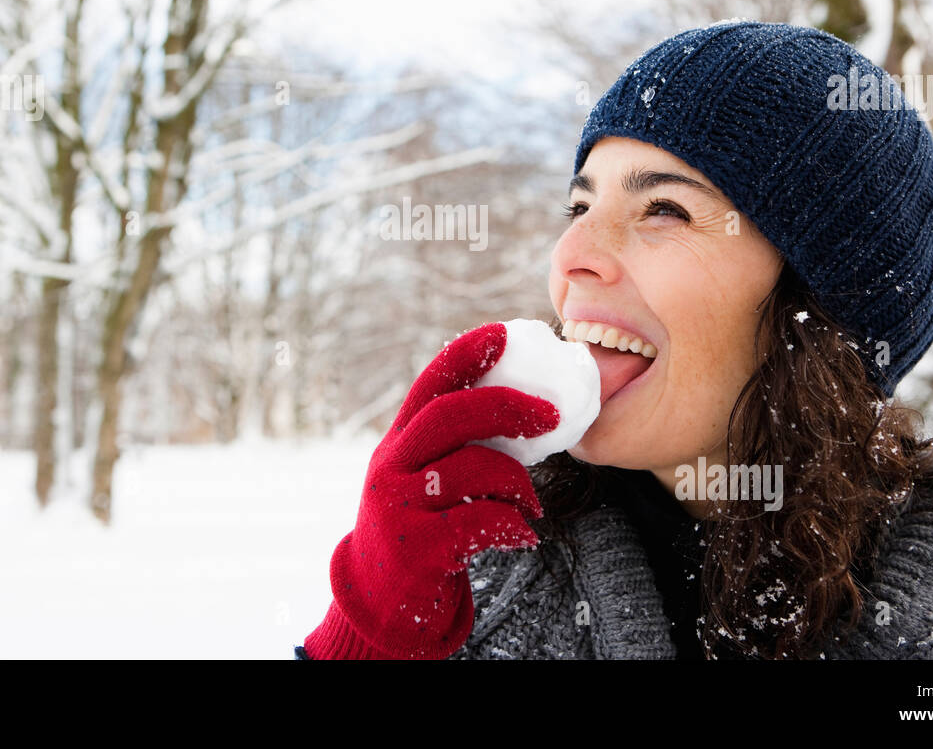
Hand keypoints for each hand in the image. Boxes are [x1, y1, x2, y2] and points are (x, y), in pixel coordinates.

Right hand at [302, 322, 559, 658]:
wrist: (380, 600)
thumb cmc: (422, 526)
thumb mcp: (424, 477)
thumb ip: (457, 445)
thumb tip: (532, 406)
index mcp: (399, 439)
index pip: (431, 382)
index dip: (468, 353)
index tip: (507, 332)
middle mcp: (392, 464)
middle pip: (450, 415)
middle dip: (508, 407)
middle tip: (553, 416)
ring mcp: (399, 505)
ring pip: (471, 468)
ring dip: (517, 482)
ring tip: (532, 503)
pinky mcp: (415, 549)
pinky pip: (477, 523)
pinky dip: (511, 525)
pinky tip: (522, 536)